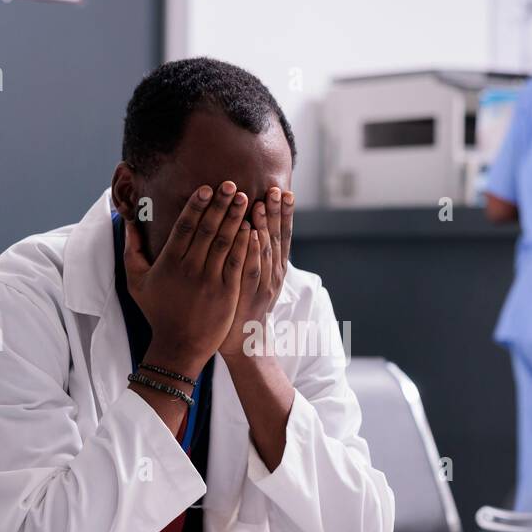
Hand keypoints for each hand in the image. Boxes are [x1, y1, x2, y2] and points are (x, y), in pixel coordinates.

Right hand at [124, 182, 250, 377]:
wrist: (179, 345)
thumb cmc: (157, 312)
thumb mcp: (136, 281)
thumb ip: (131, 249)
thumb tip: (128, 221)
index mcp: (169, 263)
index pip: (184, 227)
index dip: (196, 206)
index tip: (206, 188)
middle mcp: (190, 269)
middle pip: (207, 230)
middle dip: (220, 205)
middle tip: (232, 185)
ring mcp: (210, 281)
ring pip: (225, 243)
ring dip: (235, 219)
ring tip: (245, 199)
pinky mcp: (227, 292)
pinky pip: (237, 263)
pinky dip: (245, 245)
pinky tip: (252, 228)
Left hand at [219, 187, 293, 358]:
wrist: (244, 343)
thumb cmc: (245, 307)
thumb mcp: (255, 280)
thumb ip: (256, 256)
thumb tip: (252, 229)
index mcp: (276, 269)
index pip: (283, 236)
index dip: (286, 215)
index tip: (286, 191)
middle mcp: (274, 274)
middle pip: (278, 238)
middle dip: (278, 213)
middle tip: (277, 188)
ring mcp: (265, 285)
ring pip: (267, 250)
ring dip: (265, 226)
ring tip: (262, 202)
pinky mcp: (252, 295)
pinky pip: (253, 268)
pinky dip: (254, 250)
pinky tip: (252, 233)